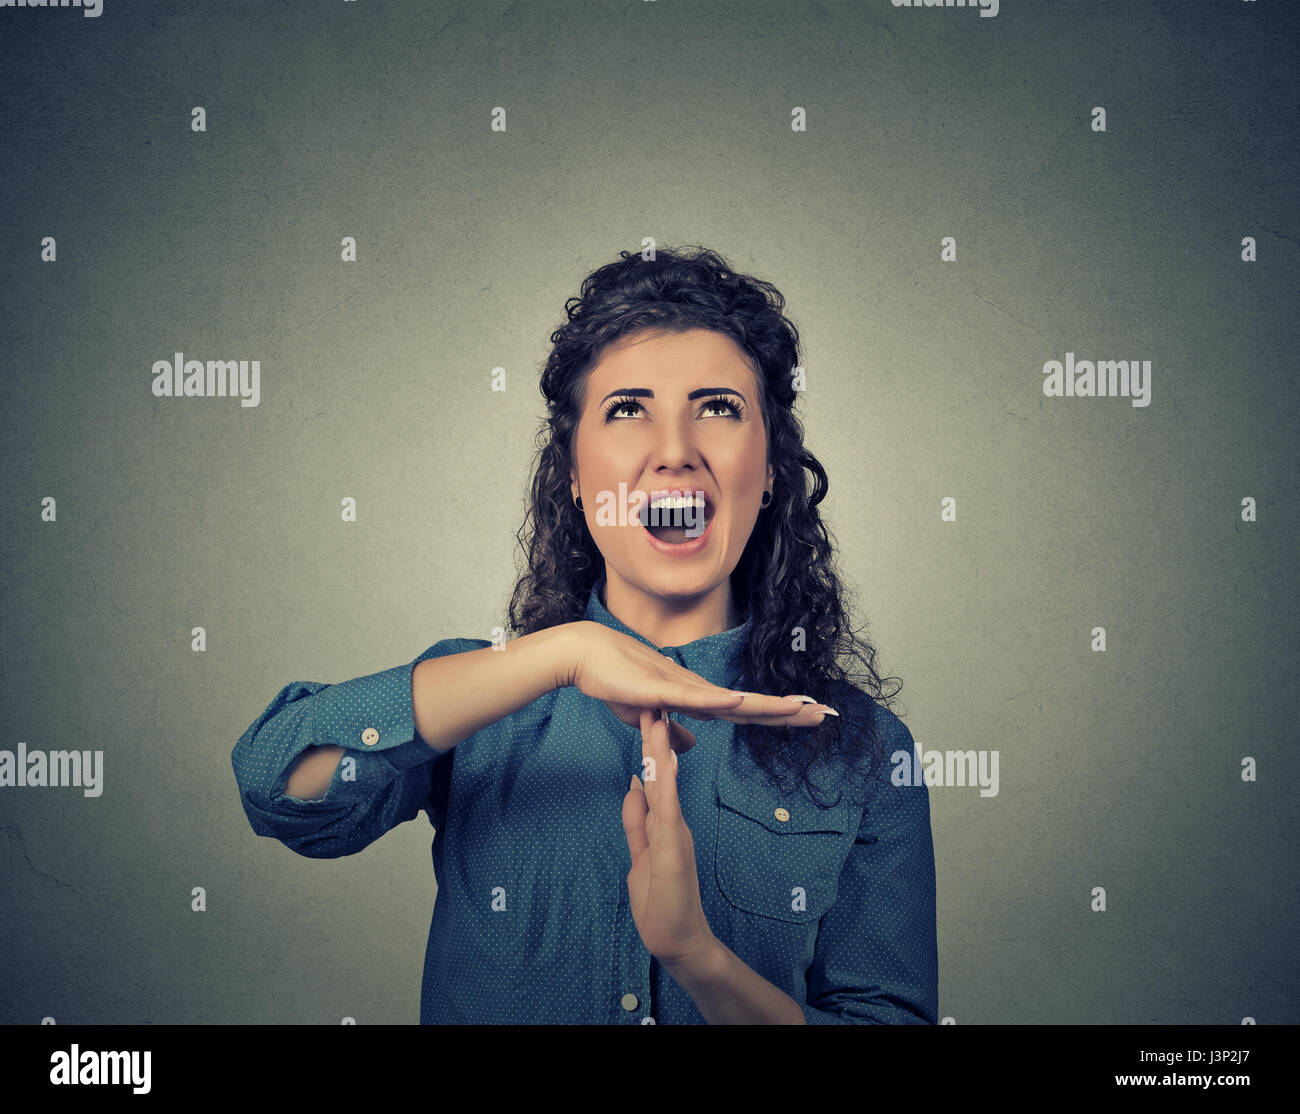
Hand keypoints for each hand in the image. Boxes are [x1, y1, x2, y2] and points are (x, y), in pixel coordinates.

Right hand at [559, 621, 834, 753]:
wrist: (588, 657)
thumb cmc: (617, 684)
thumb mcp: (650, 720)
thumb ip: (673, 732)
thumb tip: (694, 745)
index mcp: (700, 701)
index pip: (748, 712)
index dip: (779, 715)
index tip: (810, 716)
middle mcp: (700, 693)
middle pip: (753, 706)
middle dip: (790, 710)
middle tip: (827, 714)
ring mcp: (684, 688)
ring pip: (733, 701)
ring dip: (766, 706)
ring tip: (800, 708)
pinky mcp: (661, 688)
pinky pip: (694, 698)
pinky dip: (718, 701)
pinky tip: (740, 703)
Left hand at [621, 707, 715, 969]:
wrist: (680, 941)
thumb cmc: (661, 903)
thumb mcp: (640, 854)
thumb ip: (636, 822)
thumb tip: (632, 787)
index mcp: (664, 821)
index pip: (654, 776)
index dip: (648, 747)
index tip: (645, 715)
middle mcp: (673, 820)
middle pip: (661, 772)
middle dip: (655, 737)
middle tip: (653, 700)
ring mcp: (675, 831)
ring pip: (665, 783)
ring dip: (660, 751)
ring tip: (657, 717)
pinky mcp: (675, 846)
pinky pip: (668, 808)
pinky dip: (664, 783)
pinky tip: (662, 761)